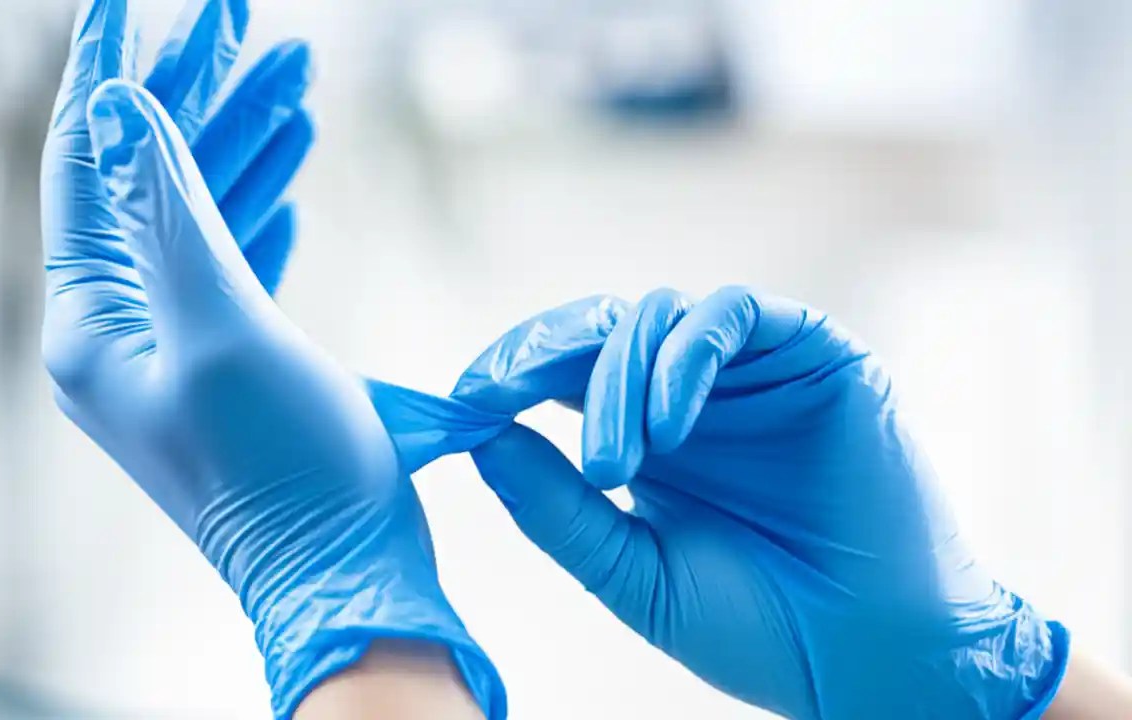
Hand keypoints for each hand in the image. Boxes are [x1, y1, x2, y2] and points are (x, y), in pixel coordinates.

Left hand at [40, 1, 502, 715]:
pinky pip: (233, 253)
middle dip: (190, 86)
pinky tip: (291, 165)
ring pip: (197, 206)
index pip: (84, 161)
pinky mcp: (229, 356)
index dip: (110, 70)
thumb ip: (171, 213)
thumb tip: (122, 108)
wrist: (344, 570)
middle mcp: (118, 326)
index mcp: (91, 321)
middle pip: (143, 172)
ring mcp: (173, 342)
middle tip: (236, 10)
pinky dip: (260, 199)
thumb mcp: (224, 331)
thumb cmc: (287, 475)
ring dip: (242, 135)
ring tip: (294, 66)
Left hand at [455, 287, 1067, 718]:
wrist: (874, 659)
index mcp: (649, 439)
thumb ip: (557, 508)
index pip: (565, 373)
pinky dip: (687, 356)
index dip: (510, 372)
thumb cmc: (760, 627)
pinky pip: (735, 314)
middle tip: (493, 396)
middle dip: (540, 355)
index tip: (460, 400)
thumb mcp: (632, 574)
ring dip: (615, 375)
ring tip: (613, 464)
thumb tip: (481, 439)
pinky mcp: (816, 353)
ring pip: (658, 314)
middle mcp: (696, 393)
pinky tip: (669, 429)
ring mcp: (753, 370)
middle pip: (600, 329)